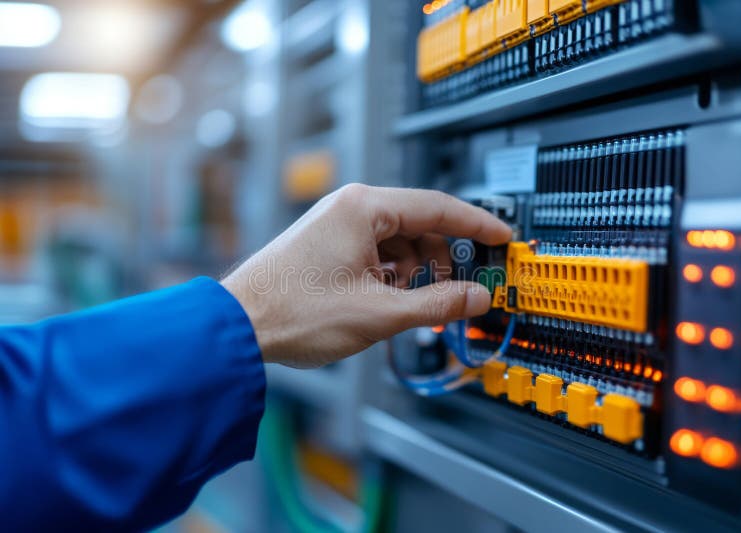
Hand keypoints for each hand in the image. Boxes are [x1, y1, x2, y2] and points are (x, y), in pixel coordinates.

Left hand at [221, 184, 510, 367]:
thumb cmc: (293, 312)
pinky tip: (389, 302)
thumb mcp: (379, 313)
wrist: (237, 325)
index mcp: (364, 208)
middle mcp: (350, 207)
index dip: (476, 226)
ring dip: (415, 272)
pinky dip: (391, 275)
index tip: (502, 237)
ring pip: (398, 242)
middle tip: (463, 289)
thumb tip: (476, 298)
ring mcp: (336, 224)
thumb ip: (437, 304)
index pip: (438, 207)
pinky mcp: (327, 244)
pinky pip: (375, 252)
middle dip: (442, 260)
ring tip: (417, 307)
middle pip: (419, 224)